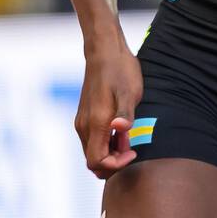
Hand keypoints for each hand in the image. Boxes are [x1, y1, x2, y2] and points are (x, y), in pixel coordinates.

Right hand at [74, 41, 142, 178]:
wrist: (105, 52)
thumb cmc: (121, 71)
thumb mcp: (130, 92)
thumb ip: (125, 113)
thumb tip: (121, 129)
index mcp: (95, 122)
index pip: (97, 161)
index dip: (115, 165)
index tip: (133, 151)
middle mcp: (84, 126)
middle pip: (93, 161)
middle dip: (114, 162)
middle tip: (132, 147)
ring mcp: (83, 122)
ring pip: (93, 152)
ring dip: (111, 153)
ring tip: (129, 139)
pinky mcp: (85, 117)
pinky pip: (93, 141)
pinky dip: (107, 144)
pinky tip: (122, 132)